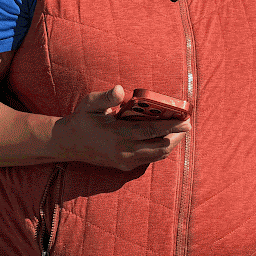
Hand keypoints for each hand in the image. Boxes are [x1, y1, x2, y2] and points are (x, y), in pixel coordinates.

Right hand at [56, 85, 190, 171]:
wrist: (68, 143)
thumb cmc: (82, 119)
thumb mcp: (90, 104)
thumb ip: (106, 97)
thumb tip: (120, 90)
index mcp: (117, 134)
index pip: (150, 131)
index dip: (170, 126)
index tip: (185, 119)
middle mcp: (123, 151)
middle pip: (160, 147)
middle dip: (177, 136)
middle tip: (187, 123)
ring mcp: (125, 161)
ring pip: (157, 156)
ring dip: (171, 143)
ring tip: (180, 130)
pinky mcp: (125, 166)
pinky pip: (150, 159)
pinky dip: (161, 149)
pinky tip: (166, 137)